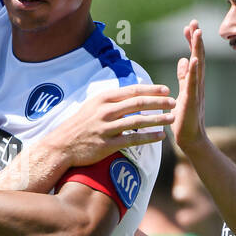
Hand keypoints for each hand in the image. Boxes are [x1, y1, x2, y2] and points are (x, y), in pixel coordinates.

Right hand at [41, 83, 173, 166]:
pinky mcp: (106, 145)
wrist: (62, 145)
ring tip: (171, 118)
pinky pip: (132, 140)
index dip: (151, 89)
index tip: (166, 89)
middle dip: (159, 102)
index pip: (132, 90)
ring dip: (157, 119)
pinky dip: (148, 138)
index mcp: (103, 99)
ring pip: (137, 121)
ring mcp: (106, 128)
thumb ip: (112, 100)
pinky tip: (160, 137)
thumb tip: (132, 94)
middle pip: (138, 103)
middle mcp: (105, 111)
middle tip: (173, 102)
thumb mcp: (92, 106)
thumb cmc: (79, 125)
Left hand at [174, 21, 208, 151]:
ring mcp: (197, 90)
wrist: (190, 138)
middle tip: (193, 22)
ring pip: (199, 66)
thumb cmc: (185, 117)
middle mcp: (199, 83)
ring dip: (197, 49)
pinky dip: (194, 70)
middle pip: (199, 56)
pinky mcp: (192, 99)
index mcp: (195, 81)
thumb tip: (183, 60)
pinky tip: (193, 58)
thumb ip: (184, 77)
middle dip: (196, 39)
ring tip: (197, 33)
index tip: (188, 27)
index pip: (194, 56)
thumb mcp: (183, 92)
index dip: (191, 41)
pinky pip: (194, 82)